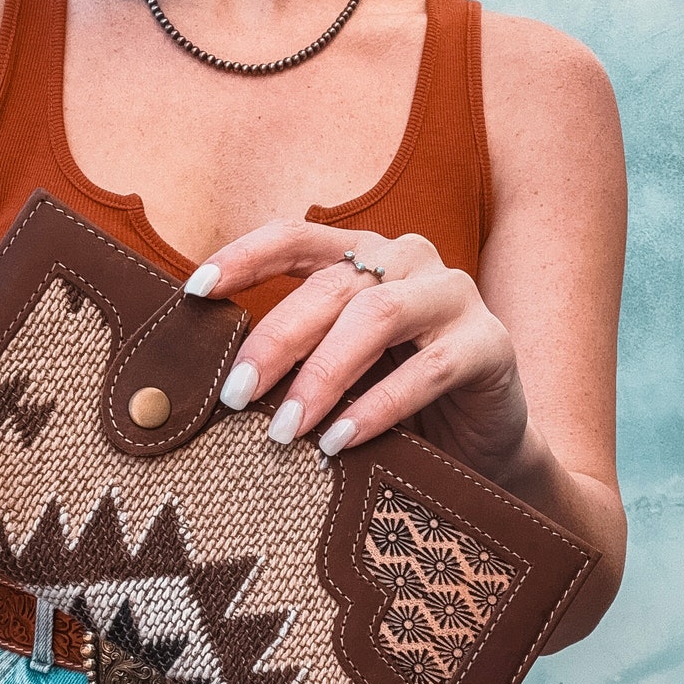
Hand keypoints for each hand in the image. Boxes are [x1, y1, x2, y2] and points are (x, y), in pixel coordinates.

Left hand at [183, 219, 532, 482]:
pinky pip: (427, 370)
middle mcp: (408, 261)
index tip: (195, 291)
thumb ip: (295, 358)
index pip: (295, 238)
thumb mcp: (338, 371)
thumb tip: (218, 382)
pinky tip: (338, 442)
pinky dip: (376, 408)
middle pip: (330, 287)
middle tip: (236, 396)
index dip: (244, 257)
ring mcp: (453, 295)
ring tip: (285, 429)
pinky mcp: (489, 344)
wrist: (481, 446)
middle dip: (276, 342)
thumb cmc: (393, 402)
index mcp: (363, 256)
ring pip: (375, 317)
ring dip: (322, 375)